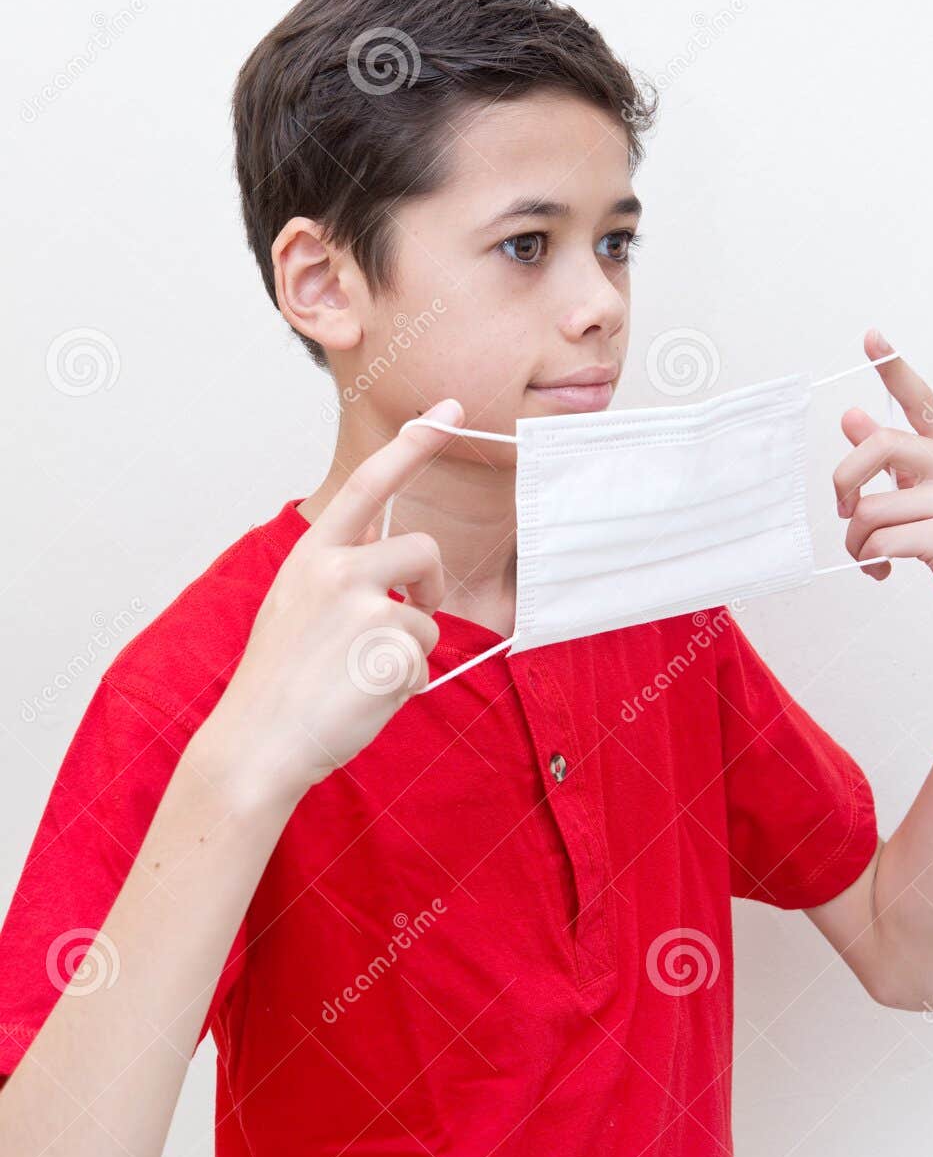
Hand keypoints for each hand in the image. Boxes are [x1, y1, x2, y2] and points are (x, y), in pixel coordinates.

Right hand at [207, 398, 463, 806]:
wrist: (256, 743)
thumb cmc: (278, 683)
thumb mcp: (295, 605)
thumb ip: (337, 570)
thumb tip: (382, 546)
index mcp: (311, 555)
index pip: (369, 484)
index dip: (414, 445)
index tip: (452, 412)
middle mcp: (337, 569)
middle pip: (423, 549)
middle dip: (429, 585)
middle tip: (414, 613)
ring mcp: (364, 606)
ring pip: (425, 616)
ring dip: (408, 650)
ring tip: (360, 677)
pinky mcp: (390, 647)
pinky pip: (424, 660)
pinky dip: (405, 684)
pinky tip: (364, 698)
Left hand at [832, 331, 932, 646]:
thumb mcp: (929, 497)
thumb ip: (895, 461)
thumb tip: (853, 417)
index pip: (923, 401)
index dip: (894, 368)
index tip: (872, 338)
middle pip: (876, 447)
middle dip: (843, 483)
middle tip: (843, 512)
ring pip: (869, 507)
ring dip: (856, 541)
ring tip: (870, 556)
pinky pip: (880, 540)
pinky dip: (869, 561)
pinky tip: (881, 571)